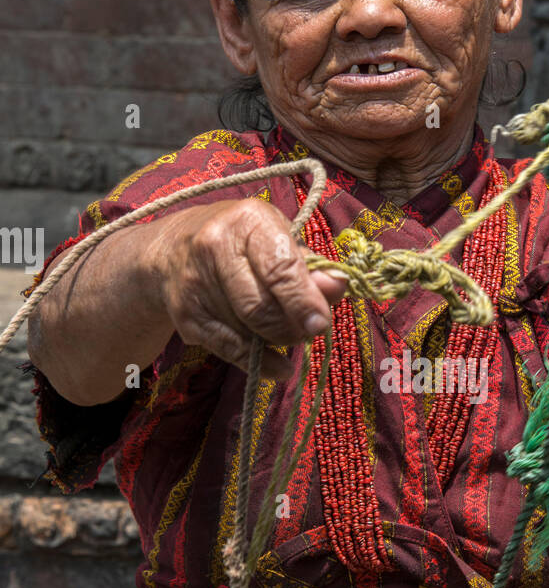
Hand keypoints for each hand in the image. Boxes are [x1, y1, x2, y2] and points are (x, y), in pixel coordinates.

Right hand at [147, 197, 347, 378]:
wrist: (172, 249)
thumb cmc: (242, 242)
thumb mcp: (278, 239)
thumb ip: (311, 266)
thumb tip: (338, 288)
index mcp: (248, 221)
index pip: (279, 269)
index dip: (303, 301)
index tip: (320, 323)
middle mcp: (215, 247)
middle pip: (261, 308)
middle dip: (291, 327)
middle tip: (307, 330)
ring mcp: (195, 284)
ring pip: (248, 332)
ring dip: (276, 341)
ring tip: (286, 331)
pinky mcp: (186, 316)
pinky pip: (230, 350)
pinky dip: (260, 363)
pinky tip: (279, 366)